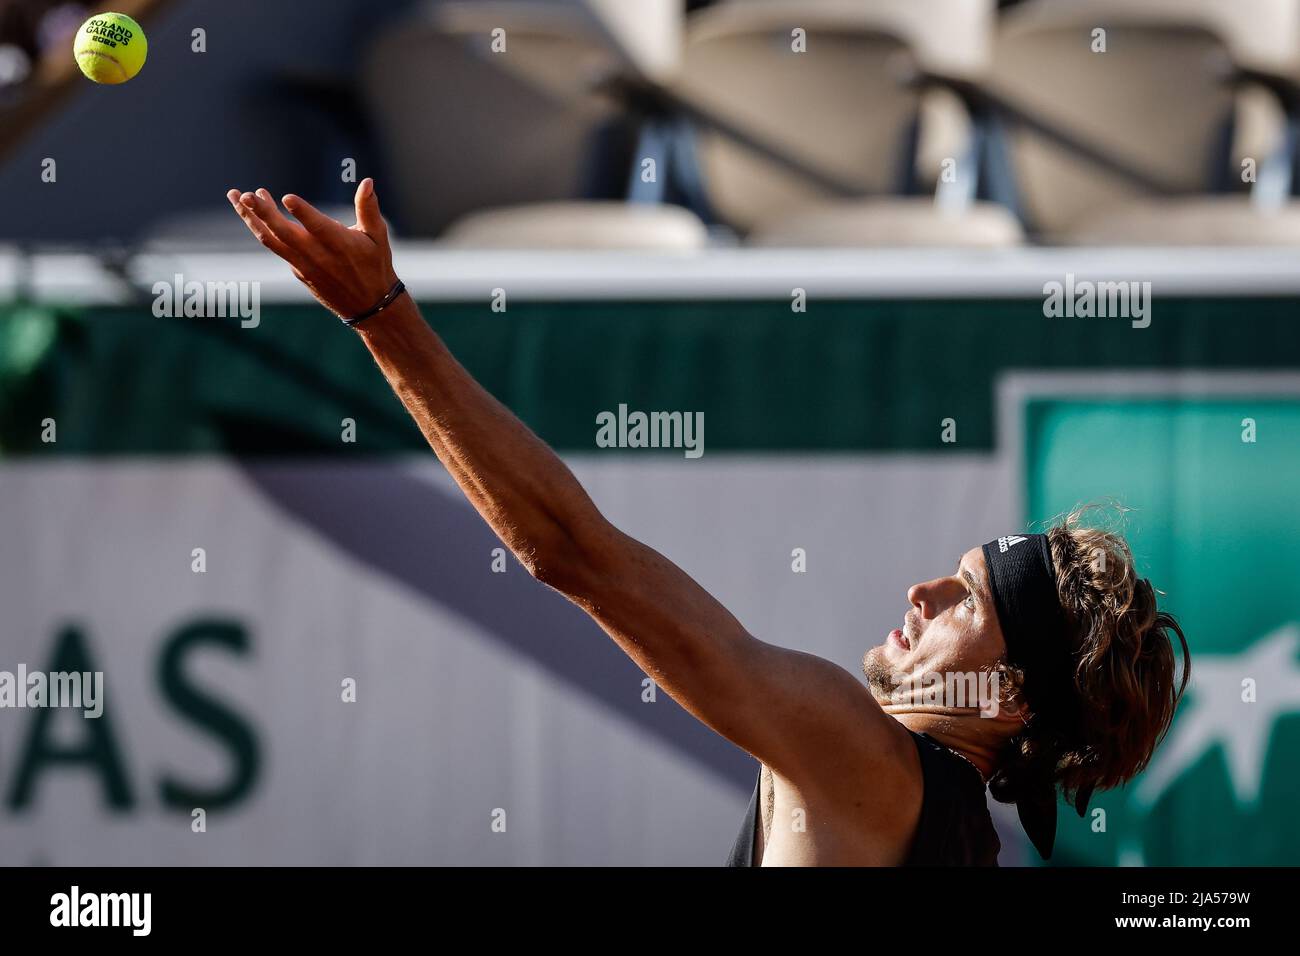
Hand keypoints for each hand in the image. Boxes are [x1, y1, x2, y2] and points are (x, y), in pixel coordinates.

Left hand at [226, 178, 398, 318]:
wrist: (369, 306)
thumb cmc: (375, 265)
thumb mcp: (377, 236)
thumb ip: (368, 208)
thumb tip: (367, 181)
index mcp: (340, 244)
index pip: (318, 227)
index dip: (302, 213)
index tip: (286, 198)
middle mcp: (318, 256)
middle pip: (285, 233)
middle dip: (263, 213)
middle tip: (247, 194)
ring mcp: (304, 265)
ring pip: (271, 240)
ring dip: (251, 219)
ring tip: (237, 196)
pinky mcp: (297, 271)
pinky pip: (274, 247)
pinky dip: (262, 228)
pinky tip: (253, 212)